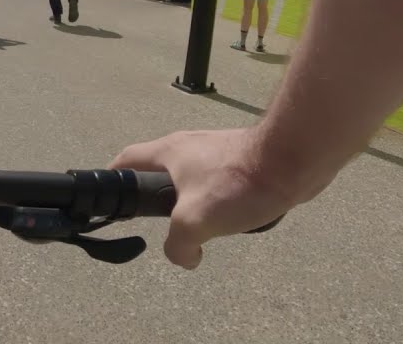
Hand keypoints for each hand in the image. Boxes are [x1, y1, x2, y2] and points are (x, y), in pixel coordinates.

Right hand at [110, 129, 295, 269]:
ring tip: (202, 223)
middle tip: (164, 222)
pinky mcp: (241, 157)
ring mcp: (216, 149)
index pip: (126, 159)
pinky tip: (232, 214)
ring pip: (192, 175)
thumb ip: (178, 245)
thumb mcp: (194, 221)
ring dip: (191, 198)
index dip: (112, 177)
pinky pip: (218, 178)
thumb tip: (184, 257)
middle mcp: (187, 144)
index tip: (110, 198)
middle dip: (158, 196)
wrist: (292, 159)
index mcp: (168, 151)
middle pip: (159, 169)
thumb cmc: (236, 183)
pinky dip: (217, 196)